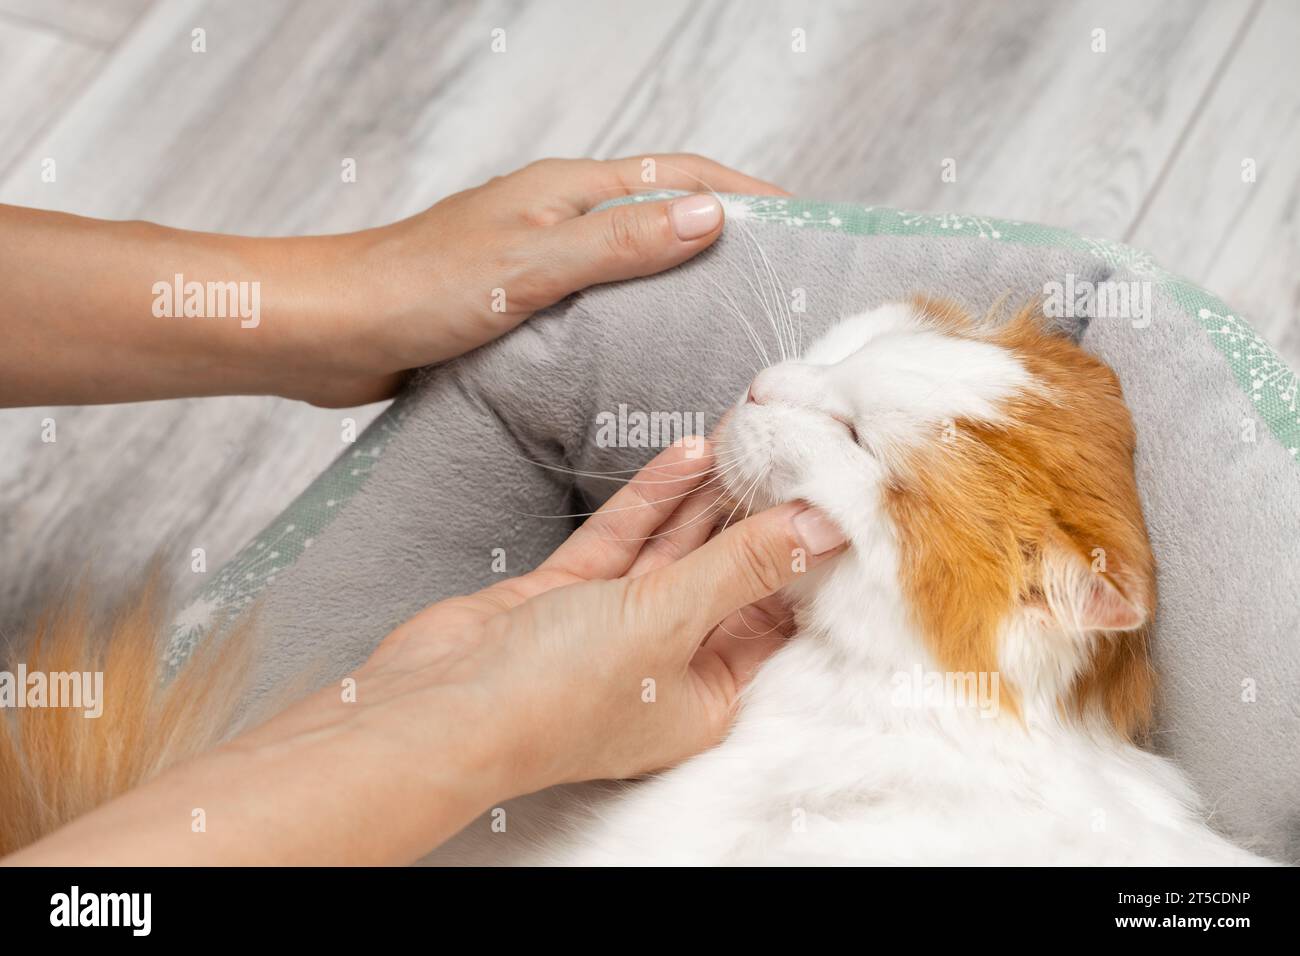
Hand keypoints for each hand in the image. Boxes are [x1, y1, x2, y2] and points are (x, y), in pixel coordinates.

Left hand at [297, 155, 786, 405]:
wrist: (329, 331)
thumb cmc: (417, 290)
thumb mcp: (531, 265)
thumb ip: (620, 244)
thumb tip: (711, 215)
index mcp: (565, 191)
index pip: (677, 175)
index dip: (743, 192)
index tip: (801, 222)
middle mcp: (555, 218)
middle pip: (659, 213)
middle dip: (723, 236)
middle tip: (777, 282)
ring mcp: (535, 262)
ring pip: (628, 263)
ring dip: (679, 281)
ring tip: (731, 325)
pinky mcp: (514, 307)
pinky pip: (594, 305)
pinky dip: (633, 321)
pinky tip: (650, 361)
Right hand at [355, 439, 846, 797]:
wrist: (436, 707)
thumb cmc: (555, 696)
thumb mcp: (670, 621)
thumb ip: (743, 566)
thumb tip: (823, 528)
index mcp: (704, 700)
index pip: (772, 619)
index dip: (800, 557)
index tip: (828, 496)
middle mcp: (662, 666)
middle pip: (724, 577)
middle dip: (753, 513)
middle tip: (787, 446)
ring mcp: (610, 628)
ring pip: (673, 551)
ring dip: (707, 496)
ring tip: (748, 435)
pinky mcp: (564, 597)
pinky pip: (622, 540)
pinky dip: (653, 500)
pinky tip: (688, 454)